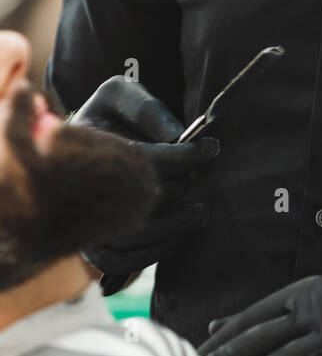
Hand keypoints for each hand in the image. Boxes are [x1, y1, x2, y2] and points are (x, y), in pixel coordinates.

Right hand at [68, 76, 218, 289]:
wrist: (75, 140)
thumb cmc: (106, 114)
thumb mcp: (120, 94)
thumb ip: (148, 109)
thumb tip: (178, 137)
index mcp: (91, 148)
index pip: (146, 160)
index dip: (185, 156)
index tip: (211, 148)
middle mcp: (82, 190)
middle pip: (143, 200)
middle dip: (181, 189)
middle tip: (203, 179)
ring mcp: (83, 220)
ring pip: (132, 238)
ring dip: (175, 226)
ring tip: (201, 211)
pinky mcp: (88, 243)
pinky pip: (119, 261)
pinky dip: (150, 254)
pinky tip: (175, 237)